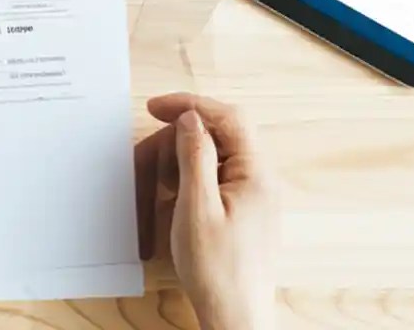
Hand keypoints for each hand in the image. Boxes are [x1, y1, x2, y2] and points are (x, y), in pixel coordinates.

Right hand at [135, 94, 278, 329]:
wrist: (236, 316)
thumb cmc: (218, 271)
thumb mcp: (196, 207)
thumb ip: (194, 156)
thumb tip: (190, 118)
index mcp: (256, 174)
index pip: (227, 117)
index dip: (190, 105)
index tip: (155, 107)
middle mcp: (261, 179)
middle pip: (222, 134)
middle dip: (182, 138)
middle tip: (151, 158)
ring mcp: (255, 194)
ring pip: (217, 156)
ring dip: (184, 161)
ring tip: (162, 186)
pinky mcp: (246, 209)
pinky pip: (217, 178)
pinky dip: (191, 180)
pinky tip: (175, 199)